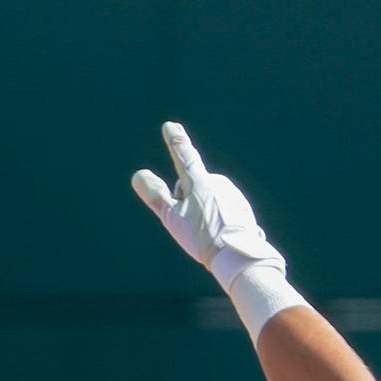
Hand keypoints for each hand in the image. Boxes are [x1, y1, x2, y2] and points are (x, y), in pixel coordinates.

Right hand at [131, 122, 283, 290]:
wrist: (236, 254)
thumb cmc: (201, 237)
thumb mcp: (172, 217)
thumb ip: (155, 195)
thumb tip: (138, 175)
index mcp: (199, 181)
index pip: (183, 155)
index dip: (175, 141)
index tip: (170, 126)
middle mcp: (217, 182)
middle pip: (193, 188)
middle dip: (188, 201)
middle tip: (190, 226)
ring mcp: (232, 194)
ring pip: (209, 200)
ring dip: (204, 213)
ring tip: (206, 234)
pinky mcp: (242, 208)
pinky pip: (224, 211)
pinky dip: (219, 221)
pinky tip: (220, 237)